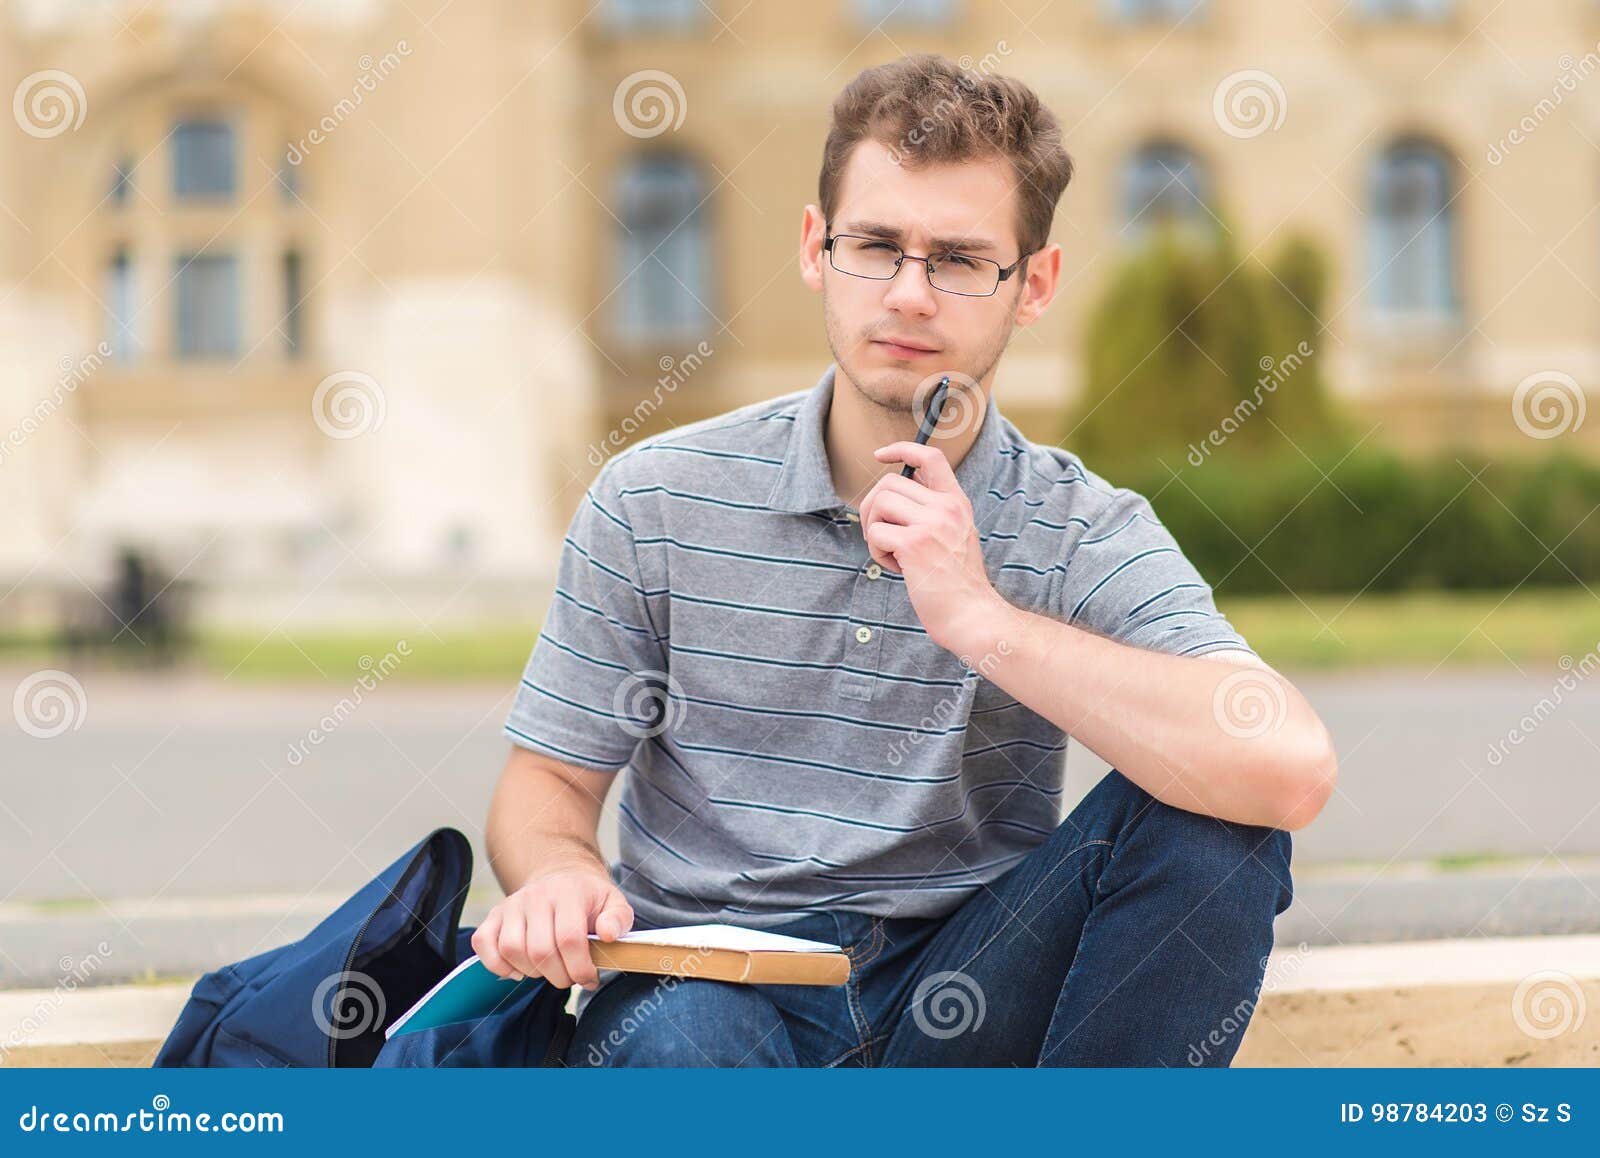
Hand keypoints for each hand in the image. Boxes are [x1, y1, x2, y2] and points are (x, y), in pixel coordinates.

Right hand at [470, 864, 632, 989]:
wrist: (561, 877)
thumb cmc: (589, 898)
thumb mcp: (614, 903)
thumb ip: (619, 919)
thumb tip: (608, 934)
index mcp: (568, 893)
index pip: (569, 939)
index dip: (580, 968)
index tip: (590, 979)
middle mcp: (535, 896)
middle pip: (539, 950)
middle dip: (559, 976)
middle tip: (571, 977)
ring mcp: (511, 905)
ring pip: (511, 950)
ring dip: (532, 972)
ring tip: (549, 971)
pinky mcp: (494, 915)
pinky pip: (483, 944)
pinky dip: (498, 965)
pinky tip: (520, 969)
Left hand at [860, 441, 1002, 653]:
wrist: (971, 614)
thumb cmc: (957, 582)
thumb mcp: (955, 535)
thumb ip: (933, 511)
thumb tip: (894, 491)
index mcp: (956, 502)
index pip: (931, 458)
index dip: (901, 449)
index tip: (881, 454)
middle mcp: (945, 507)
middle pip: (888, 484)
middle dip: (873, 508)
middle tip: (881, 535)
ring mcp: (931, 524)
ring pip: (878, 504)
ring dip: (874, 531)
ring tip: (892, 554)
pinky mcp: (913, 544)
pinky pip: (875, 533)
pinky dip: (877, 552)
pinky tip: (897, 568)